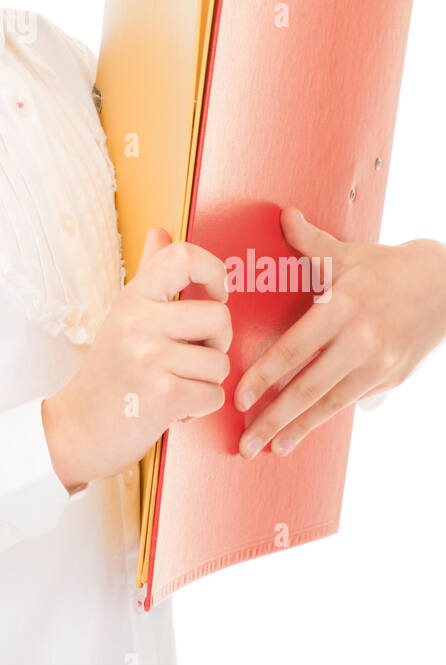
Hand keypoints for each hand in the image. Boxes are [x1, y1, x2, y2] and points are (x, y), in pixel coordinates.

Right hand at [42, 228, 231, 489]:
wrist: (76, 429)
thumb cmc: (109, 371)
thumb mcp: (124, 315)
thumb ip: (149, 274)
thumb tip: (161, 231)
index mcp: (133, 297)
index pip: (182, 257)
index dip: (214, 269)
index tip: (217, 292)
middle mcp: (139, 321)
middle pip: (220, 317)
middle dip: (217, 343)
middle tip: (190, 356)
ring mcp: (150, 358)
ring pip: (221, 362)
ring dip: (206, 380)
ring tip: (174, 383)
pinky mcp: (163, 396)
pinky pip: (214, 394)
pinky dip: (200, 406)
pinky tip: (174, 406)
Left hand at [234, 208, 445, 457]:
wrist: (443, 288)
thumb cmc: (384, 269)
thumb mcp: (347, 252)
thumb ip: (311, 241)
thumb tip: (284, 215)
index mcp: (342, 307)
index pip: (294, 348)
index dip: (264, 376)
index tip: (240, 397)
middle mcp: (360, 340)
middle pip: (308, 387)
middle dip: (274, 418)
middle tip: (246, 442)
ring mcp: (377, 364)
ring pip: (329, 403)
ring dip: (297, 430)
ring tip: (269, 449)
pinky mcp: (389, 379)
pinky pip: (348, 403)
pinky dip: (322, 421)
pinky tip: (299, 436)